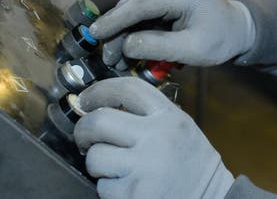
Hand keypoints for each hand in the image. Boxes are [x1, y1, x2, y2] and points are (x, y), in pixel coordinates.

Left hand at [74, 77, 234, 198]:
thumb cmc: (193, 166)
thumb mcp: (181, 128)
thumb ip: (150, 115)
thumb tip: (106, 106)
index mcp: (170, 118)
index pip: (128, 89)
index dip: (99, 90)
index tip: (87, 98)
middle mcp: (157, 138)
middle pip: (99, 120)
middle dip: (83, 130)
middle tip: (85, 138)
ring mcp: (144, 167)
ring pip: (95, 156)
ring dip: (98, 165)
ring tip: (115, 169)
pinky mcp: (133, 194)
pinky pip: (103, 186)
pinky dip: (109, 189)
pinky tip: (126, 187)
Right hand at [89, 0, 254, 65]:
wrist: (238, 29)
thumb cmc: (221, 39)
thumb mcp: (193, 49)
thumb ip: (159, 46)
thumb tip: (126, 45)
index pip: (139, 5)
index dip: (114, 20)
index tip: (94, 36)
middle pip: (132, 7)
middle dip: (115, 33)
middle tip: (108, 60)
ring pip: (133, 10)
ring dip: (122, 34)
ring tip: (116, 61)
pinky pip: (141, 14)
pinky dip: (133, 31)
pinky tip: (128, 51)